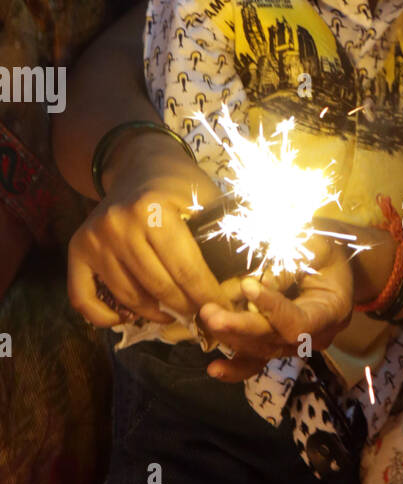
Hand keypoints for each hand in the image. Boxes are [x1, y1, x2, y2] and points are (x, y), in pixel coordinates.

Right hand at [67, 136, 227, 326]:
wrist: (139, 165)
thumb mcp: (207, 199)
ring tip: (176, 314)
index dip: (208, 296)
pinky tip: (128, 318)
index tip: (224, 311)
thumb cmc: (179, 186)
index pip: (186, 269)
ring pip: (129, 297)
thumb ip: (223, 235)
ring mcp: (94, 239)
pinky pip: (84, 299)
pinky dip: (105, 317)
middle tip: (204, 317)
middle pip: (159, 287)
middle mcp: (118, 225)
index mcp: (152, 210)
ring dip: (155, 313)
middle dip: (187, 308)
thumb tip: (244, 280)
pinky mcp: (77, 250)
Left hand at [199, 234, 354, 379]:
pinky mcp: (277, 346)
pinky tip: (214, 369)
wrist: (331, 270)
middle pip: (275, 340)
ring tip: (206, 318)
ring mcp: (295, 345)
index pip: (300, 321)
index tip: (248, 286)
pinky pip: (257, 362)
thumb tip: (261, 282)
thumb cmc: (326, 255)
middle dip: (241, 327)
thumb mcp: (317, 249)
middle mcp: (315, 337)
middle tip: (211, 312)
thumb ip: (292, 264)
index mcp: (331, 312)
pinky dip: (235, 367)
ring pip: (261, 350)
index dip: (274, 308)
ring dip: (231, 338)